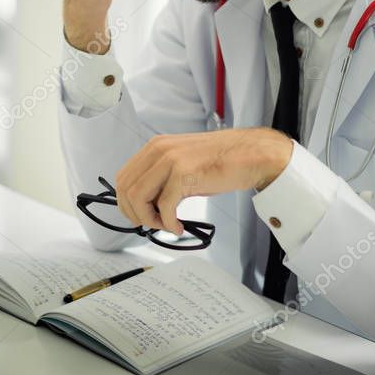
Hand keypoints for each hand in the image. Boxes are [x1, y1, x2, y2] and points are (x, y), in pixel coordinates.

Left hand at [114, 128, 293, 233]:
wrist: (251, 155)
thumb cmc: (220, 162)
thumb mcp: (181, 165)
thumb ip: (160, 179)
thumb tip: (145, 205)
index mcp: (155, 147)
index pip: (123, 178)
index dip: (127, 203)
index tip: (140, 216)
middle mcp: (159, 150)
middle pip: (126, 189)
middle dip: (135, 214)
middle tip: (152, 224)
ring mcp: (170, 160)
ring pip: (138, 198)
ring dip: (150, 219)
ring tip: (167, 225)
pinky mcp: (184, 173)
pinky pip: (164, 206)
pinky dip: (168, 223)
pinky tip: (179, 227)